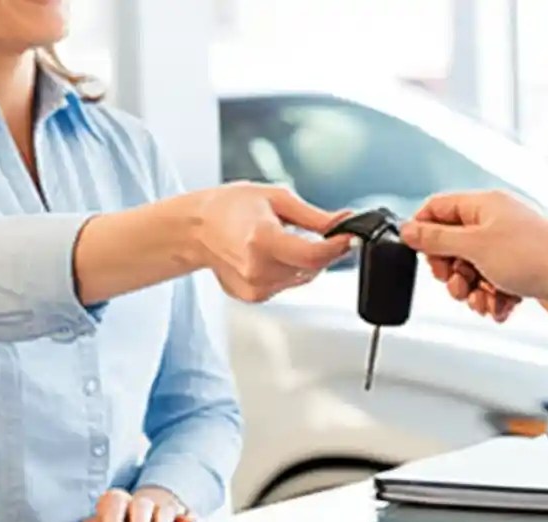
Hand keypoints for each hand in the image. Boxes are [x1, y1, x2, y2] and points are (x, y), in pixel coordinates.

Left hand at [72, 486, 196, 521]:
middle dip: (140, 520)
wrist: (149, 503)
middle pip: (141, 504)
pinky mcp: (181, 514)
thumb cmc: (124, 519)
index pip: (114, 502)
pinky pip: (187, 514)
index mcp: (119, 503)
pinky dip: (189, 519)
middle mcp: (142, 502)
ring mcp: (163, 507)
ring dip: (165, 520)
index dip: (112, 518)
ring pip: (165, 508)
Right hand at [184, 182, 352, 302]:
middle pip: (312, 268)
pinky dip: (287, 271)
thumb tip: (346, 222)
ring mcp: (254, 287)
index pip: (313, 255)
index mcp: (261, 240)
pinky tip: (268, 255)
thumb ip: (315, 217)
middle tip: (307, 230)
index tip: (351, 237)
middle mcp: (256, 269)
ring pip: (303, 278)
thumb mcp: (276, 198)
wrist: (196, 228)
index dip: (338, 247)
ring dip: (303, 261)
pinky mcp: (253, 297)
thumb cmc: (230, 208)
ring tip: (279, 240)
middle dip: (320, 250)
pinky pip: (287, 285)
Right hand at [401, 190, 547, 319]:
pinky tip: (500, 306)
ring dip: (471, 291)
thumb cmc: (534, 257)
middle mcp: (494, 223)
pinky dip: (491, 299)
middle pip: (451, 246)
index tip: (423, 255)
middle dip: (450, 272)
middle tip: (458, 283)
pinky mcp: (518, 272)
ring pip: (470, 271)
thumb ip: (436, 239)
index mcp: (483, 206)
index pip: (437, 209)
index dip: (424, 232)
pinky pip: (490, 286)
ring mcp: (506, 248)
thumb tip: (407, 230)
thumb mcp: (474, 247)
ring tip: (483, 298)